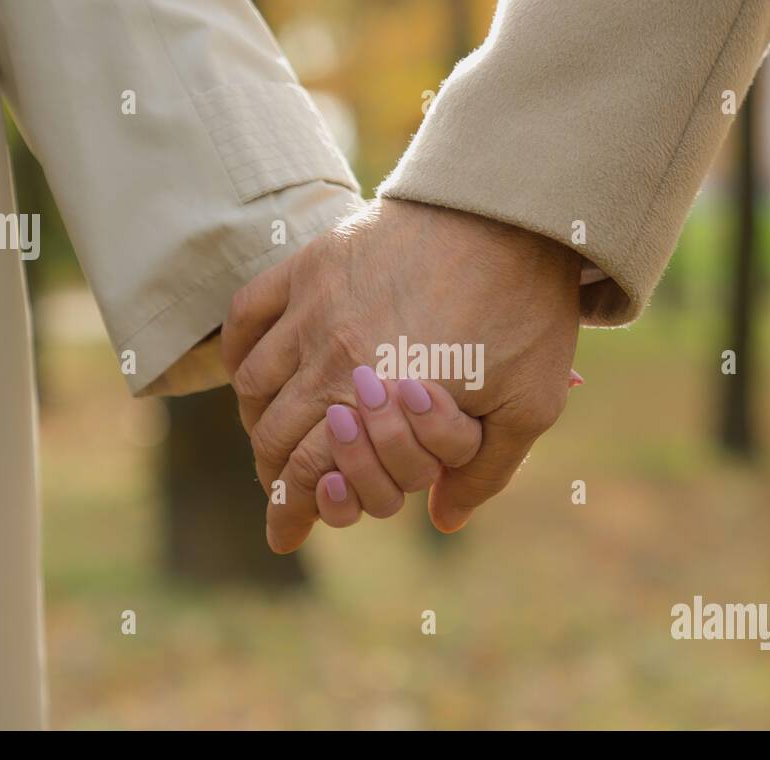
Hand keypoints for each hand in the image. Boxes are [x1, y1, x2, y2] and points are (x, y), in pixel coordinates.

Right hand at [222, 198, 582, 551]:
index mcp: (379, 399)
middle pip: (271, 436)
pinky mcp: (311, 262)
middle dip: (274, 475)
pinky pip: (247, 313)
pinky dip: (239, 350)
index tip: (282, 537)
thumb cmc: (527, 312)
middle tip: (283, 489)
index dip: (290, 514)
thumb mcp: (529, 405)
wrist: (514, 212)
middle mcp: (332, 356)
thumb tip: (445, 520)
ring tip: (271, 437)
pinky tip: (252, 370)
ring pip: (252, 384)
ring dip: (256, 422)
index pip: (308, 473)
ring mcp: (313, 305)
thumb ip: (484, 472)